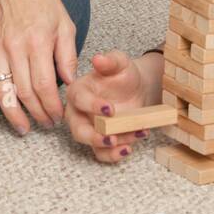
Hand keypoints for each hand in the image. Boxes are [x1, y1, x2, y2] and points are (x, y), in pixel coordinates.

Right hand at [0, 0, 78, 134]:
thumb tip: (70, 84)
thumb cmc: (44, 2)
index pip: (44, 84)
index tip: (59, 116)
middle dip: (37, 113)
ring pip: (2, 90)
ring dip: (12, 113)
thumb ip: (67, 55)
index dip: (52, 105)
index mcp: (38, 42)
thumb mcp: (66, 25)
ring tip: (23, 128)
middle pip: (24, 92)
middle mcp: (15, 48)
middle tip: (47, 124)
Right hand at [63, 49, 151, 163]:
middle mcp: (78, 113)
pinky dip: (114, 155)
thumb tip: (98, 58)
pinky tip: (128, 149)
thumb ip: (110, 61)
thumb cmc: (122, 75)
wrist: (136, 89)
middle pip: (78, 129)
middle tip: (112, 137)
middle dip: (94, 136)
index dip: (92, 105)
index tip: (110, 109)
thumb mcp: (120, 63)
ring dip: (109, 146)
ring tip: (129, 143)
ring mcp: (88, 129)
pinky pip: (102, 153)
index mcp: (78, 91)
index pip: (79, 100)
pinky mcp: (100, 141)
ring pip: (91, 144)